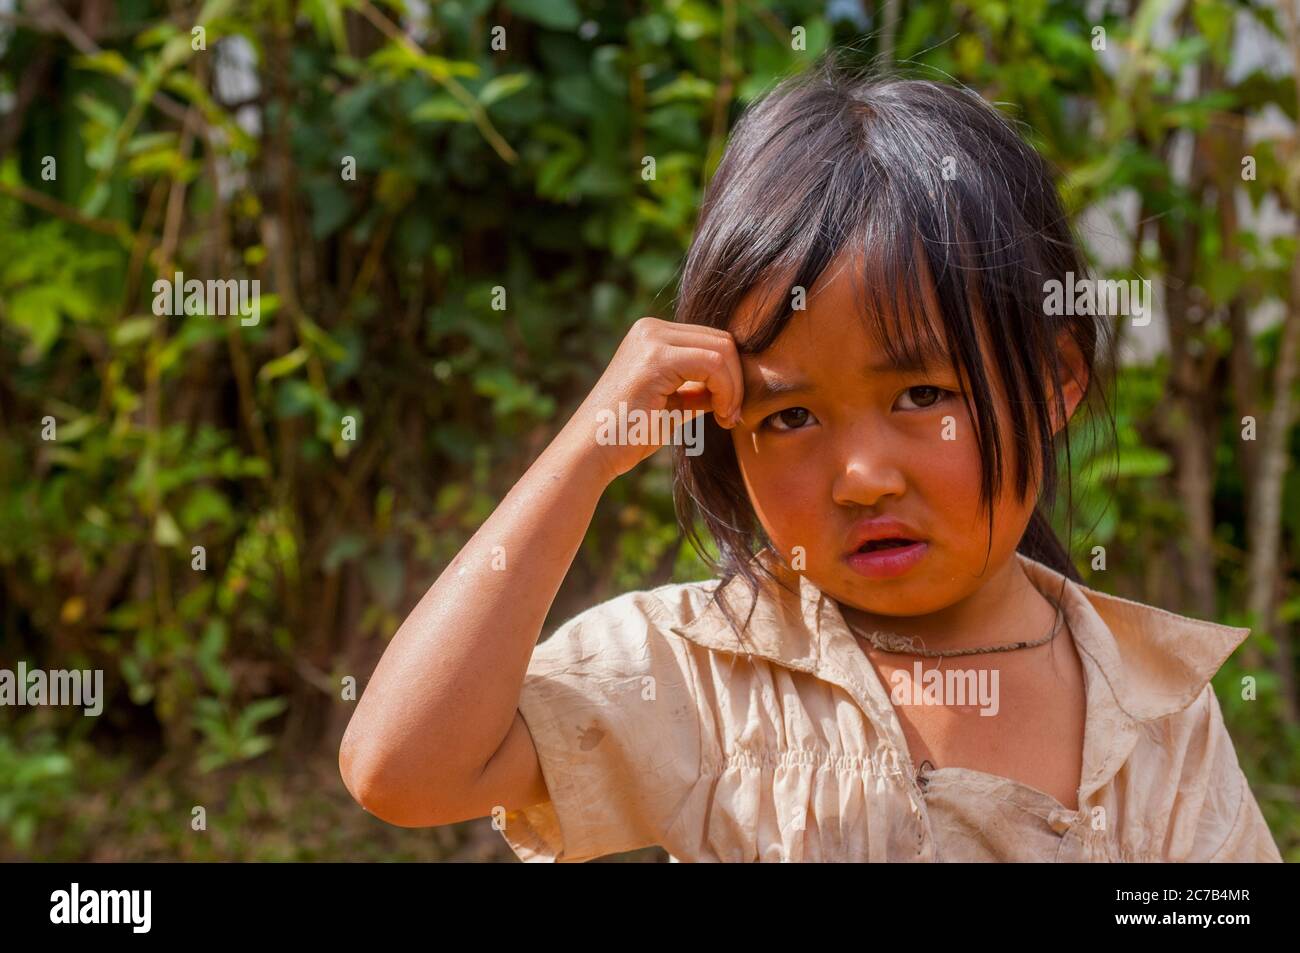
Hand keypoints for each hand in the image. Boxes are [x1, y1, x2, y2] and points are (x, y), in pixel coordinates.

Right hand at [561, 317, 744, 483]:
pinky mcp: (656, 358)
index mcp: (651, 335)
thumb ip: (699, 388)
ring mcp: (651, 339)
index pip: (712, 341)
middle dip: (737, 380)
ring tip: (727, 418)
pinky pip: (714, 363)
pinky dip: (728, 391)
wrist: (592, 452)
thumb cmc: (629, 434)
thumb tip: (737, 383)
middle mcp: (650, 329)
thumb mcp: (673, 404)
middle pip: (721, 341)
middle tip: (732, 416)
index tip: (729, 411)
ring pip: (722, 349)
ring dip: (735, 387)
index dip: (732, 375)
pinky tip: (722, 416)